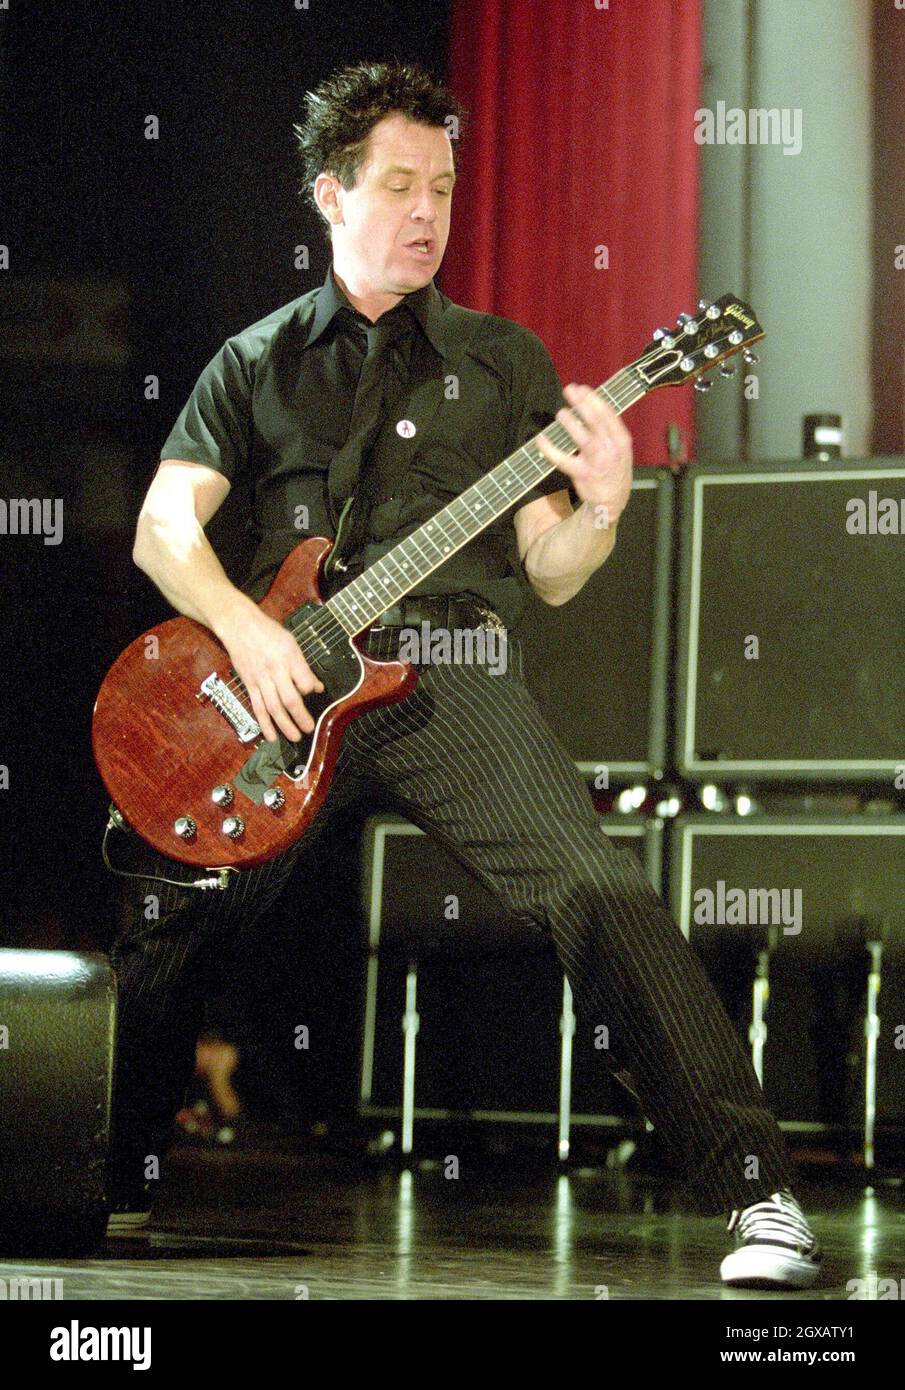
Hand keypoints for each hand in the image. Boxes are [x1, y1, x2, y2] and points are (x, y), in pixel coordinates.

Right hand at [215, 597, 324, 742]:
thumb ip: (303, 666)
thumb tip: (316, 686)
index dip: (311, 689)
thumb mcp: (291, 643)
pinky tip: (271, 736)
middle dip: (301, 716)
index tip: (316, 693)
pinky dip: (265, 724)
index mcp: (288, 657)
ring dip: (285, 725)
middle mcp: (275, 670)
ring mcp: (260, 679)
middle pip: (289, 699)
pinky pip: (258, 707)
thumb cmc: (268, 632)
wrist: (239, 626)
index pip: (304, 681)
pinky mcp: (250, 685)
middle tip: (309, 728)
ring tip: (295, 737)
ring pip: (273, 708)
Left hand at [535, 384, 632, 528]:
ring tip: (560, 413)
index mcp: (621, 440)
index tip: (582, 388)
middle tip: (569, 390)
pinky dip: (550, 449)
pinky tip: (541, 439)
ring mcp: (597, 462)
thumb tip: (589, 404)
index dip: (594, 399)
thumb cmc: (613, 469)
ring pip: (582, 439)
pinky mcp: (582, 474)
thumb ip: (609, 429)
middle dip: (582, 403)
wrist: (611, 501)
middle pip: (596, 422)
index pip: (609, 415)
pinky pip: (563, 460)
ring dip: (570, 423)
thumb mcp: (620, 448)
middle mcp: (611, 450)